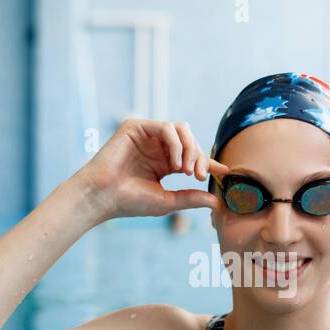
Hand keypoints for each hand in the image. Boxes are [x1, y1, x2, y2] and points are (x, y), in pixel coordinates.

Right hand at [74, 119, 223, 220]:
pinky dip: (176, 143)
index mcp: (165, 163)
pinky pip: (166, 127)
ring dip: (190, 148)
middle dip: (200, 157)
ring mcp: (147, 136)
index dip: (209, 162)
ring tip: (186, 170)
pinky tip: (175, 163)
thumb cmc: (130, 202)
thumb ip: (191, 198)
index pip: (193, 157)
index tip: (225, 171)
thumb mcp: (167, 201)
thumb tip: (217, 202)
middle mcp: (158, 147)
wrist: (104, 197)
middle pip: (190, 141)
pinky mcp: (136, 127)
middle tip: (198, 176)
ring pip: (181, 130)